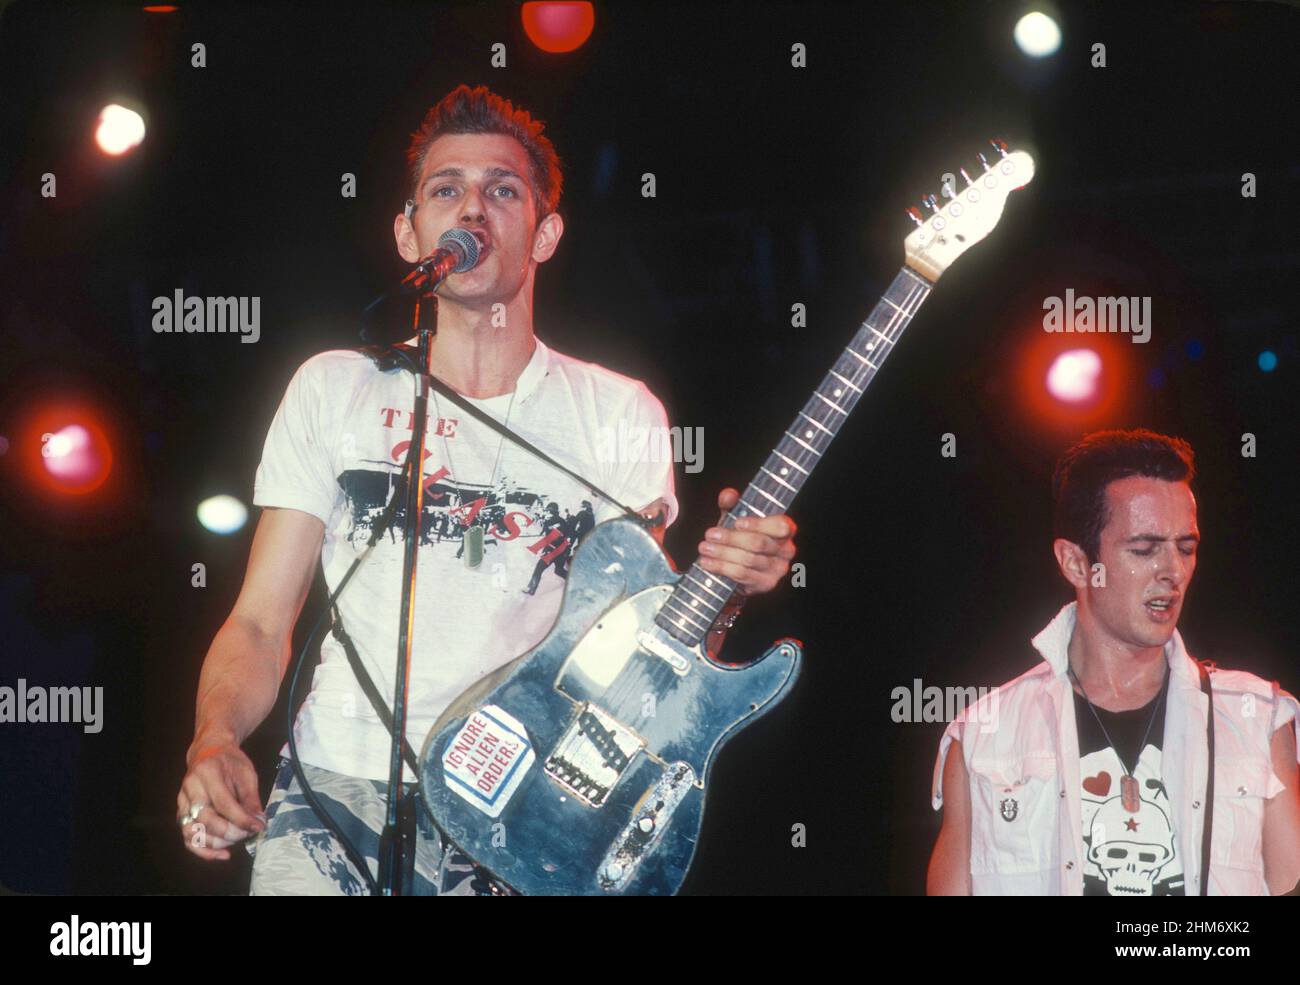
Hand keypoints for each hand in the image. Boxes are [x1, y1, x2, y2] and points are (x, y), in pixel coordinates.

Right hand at [177, 742, 266, 859]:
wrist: (208, 751)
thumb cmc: (230, 762)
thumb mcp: (246, 773)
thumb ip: (250, 798)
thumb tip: (258, 822)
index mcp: (208, 773)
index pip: (223, 803)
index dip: (241, 819)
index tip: (258, 826)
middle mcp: (190, 789)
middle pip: (206, 820)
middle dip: (230, 833)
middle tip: (248, 833)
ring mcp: (182, 802)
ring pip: (192, 832)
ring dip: (217, 844)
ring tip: (236, 842)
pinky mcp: (181, 813)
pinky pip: (187, 838)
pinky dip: (203, 850)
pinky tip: (222, 854)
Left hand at [697, 487, 796, 596]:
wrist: (741, 569)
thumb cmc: (742, 538)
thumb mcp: (735, 519)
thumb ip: (732, 505)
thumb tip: (729, 495)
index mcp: (784, 529)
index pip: (781, 526)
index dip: (759, 525)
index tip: (737, 523)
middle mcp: (786, 550)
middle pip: (759, 543)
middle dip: (731, 538)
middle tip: (710, 535)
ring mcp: (778, 569)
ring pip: (748, 560)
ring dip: (722, 553)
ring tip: (704, 548)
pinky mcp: (766, 584)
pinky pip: (742, 575)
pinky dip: (722, 567)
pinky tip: (707, 562)